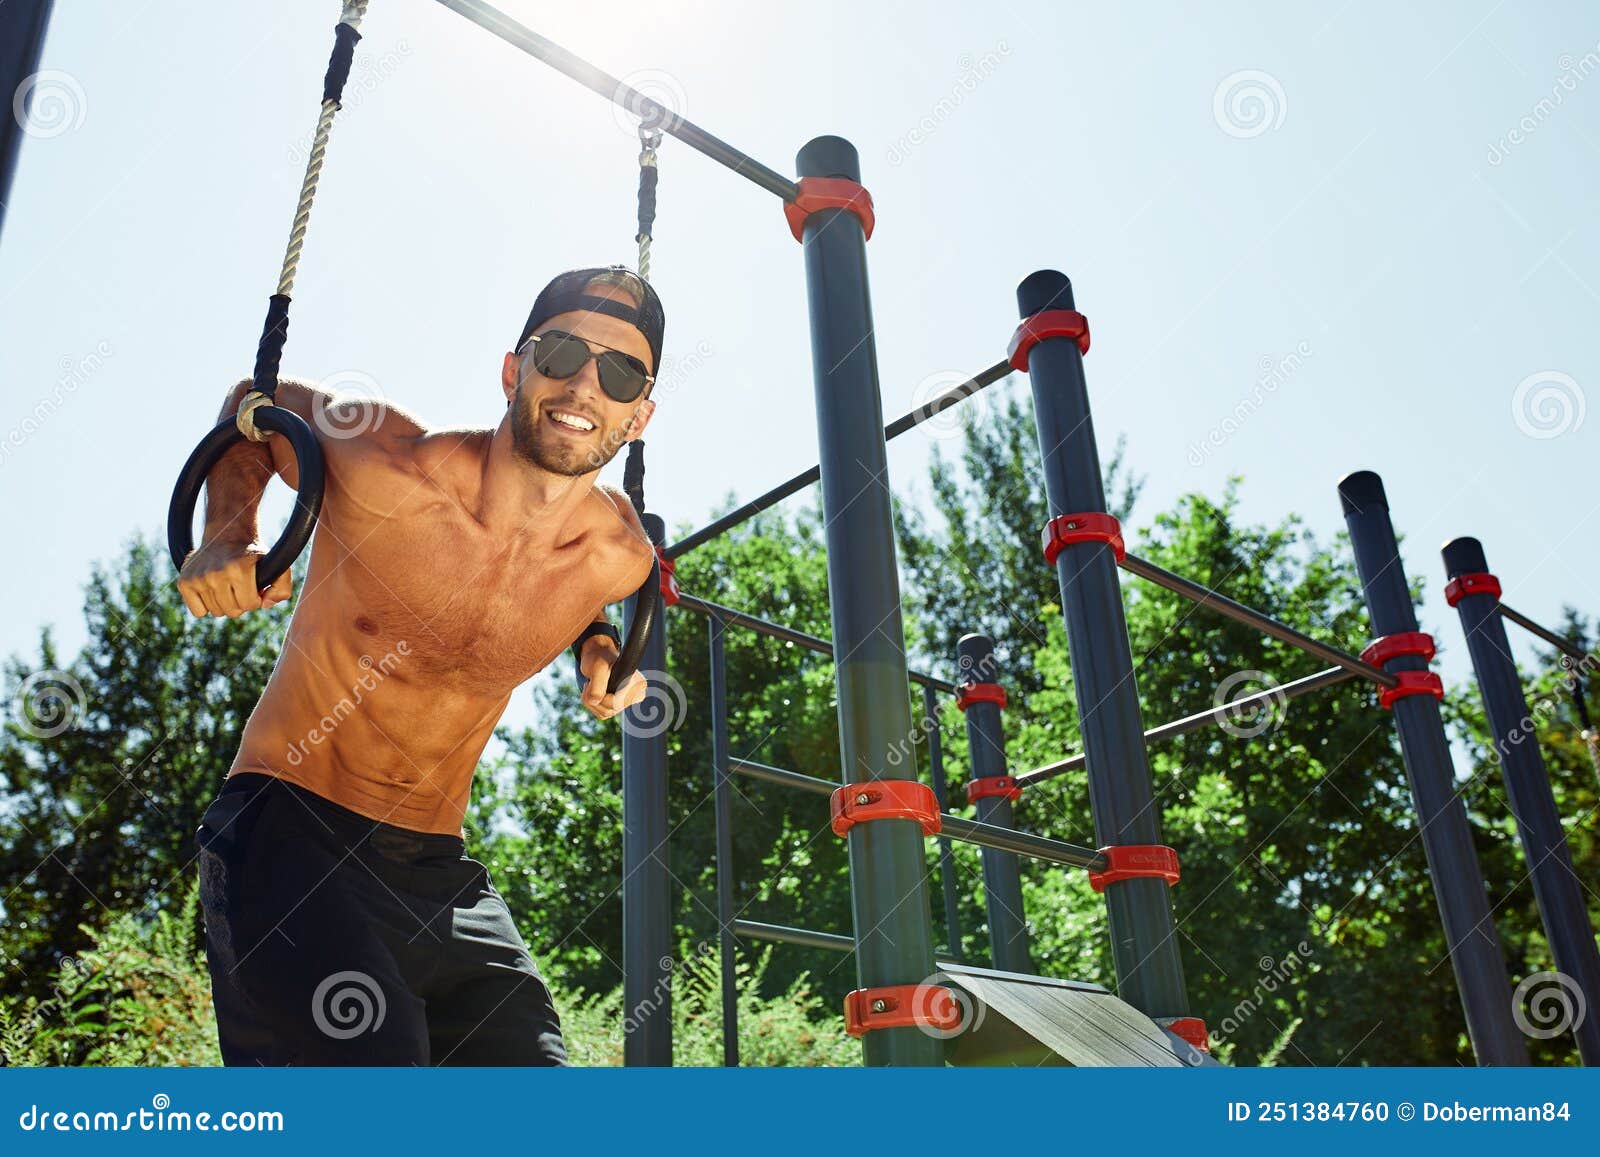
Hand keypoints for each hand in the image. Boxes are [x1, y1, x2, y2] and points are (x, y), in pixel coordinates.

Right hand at [177, 538, 292, 617]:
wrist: (226, 533)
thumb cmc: (252, 553)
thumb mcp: (276, 563)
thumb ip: (282, 587)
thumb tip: (265, 605)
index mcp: (239, 569)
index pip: (250, 605)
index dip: (255, 599)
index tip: (254, 588)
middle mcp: (216, 574)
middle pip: (233, 612)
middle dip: (240, 602)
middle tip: (240, 586)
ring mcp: (198, 578)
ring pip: (216, 612)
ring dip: (224, 603)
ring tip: (228, 586)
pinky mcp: (184, 582)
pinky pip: (198, 612)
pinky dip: (205, 606)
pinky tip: (212, 590)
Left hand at [579, 636, 647, 719]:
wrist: (597, 657)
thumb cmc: (600, 658)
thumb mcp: (597, 667)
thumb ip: (596, 686)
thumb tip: (595, 701)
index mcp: (637, 685)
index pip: (616, 703)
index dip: (601, 696)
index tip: (594, 681)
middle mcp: (636, 695)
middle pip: (610, 710)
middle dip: (593, 698)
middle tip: (589, 682)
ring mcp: (627, 703)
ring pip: (604, 713)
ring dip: (591, 701)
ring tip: (590, 685)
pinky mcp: (617, 707)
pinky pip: (602, 714)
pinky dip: (592, 705)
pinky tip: (594, 691)